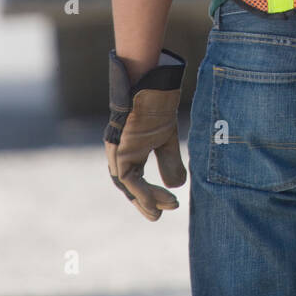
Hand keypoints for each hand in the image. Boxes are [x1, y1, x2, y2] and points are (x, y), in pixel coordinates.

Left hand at [104, 49, 186, 220]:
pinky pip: (126, 178)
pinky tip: (153, 202)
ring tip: (159, 213)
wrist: (152, 80)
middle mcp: (120, 151)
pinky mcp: (120, 147)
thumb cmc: (158, 103)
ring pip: (126, 184)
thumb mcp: (166, 138)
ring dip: (143, 200)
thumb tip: (177, 187)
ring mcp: (118, 149)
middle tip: (161, 215)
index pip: (136, 179)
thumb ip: (169, 161)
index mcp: (130, 149)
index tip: (171, 204)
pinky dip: (140, 192)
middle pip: (129, 185)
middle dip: (145, 201)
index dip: (151, 194)